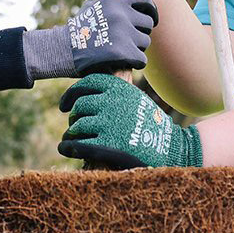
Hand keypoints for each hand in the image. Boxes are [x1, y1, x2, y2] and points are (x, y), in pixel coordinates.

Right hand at [23, 0, 157, 81]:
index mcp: (115, 0)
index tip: (152, 20)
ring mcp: (123, 33)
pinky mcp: (123, 53)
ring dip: (137, 48)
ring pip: (145, 43)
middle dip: (140, 33)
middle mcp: (121, 14)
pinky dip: (136, 63)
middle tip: (129, 41)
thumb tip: (132, 1)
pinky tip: (125, 63)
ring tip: (122, 51)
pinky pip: (142, 60)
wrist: (62, 49)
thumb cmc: (78, 30)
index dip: (152, 11)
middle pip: (147, 24)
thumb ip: (113, 4)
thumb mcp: (92, 7)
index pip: (146, 1)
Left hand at [58, 74, 203, 168]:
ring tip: (72, 138)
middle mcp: (111, 102)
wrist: (170, 147)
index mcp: (118, 87)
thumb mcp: (135, 99)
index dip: (71, 95)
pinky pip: (78, 144)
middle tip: (74, 125)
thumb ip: (113, 95)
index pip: (86, 84)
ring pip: (77, 126)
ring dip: (72, 133)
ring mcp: (108, 123)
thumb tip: (83, 97)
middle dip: (74, 117)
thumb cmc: (151, 124)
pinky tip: (65, 148)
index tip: (64, 105)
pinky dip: (68, 146)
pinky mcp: (106, 145)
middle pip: (80, 106)